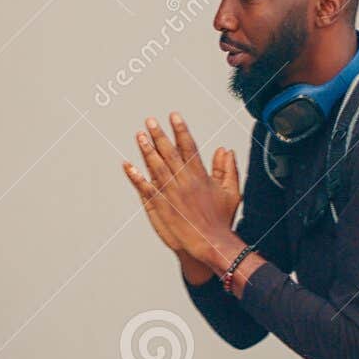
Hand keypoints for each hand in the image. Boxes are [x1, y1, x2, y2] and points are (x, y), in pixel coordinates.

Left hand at [122, 113, 238, 270]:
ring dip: (147, 150)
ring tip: (140, 135)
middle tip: (150, 120)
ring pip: (156, 166)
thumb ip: (227, 169)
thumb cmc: (221, 220)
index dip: (180, 130)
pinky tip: (127, 166)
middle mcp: (183, 181)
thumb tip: (225, 150)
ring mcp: (170, 193)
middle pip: (169, 153)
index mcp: (200, 175)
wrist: (210, 243)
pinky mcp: (160, 205)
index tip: (174, 116)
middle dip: (159, 135)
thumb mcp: (231, 192)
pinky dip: (135, 176)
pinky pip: (145, 188)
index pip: (188, 147)